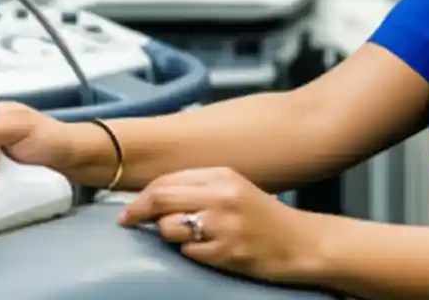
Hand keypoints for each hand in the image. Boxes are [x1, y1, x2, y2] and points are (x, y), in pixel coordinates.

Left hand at [119, 167, 326, 284]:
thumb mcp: (233, 189)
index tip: (129, 209)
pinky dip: (190, 253)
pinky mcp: (226, 251)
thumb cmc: (262, 217)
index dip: (142, 195)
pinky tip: (208, 251)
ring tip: (188, 237)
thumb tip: (154, 195)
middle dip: (138, 211)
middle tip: (128, 222)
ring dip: (168, 235)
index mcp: (222, 174)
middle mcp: (222, 195)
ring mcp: (224, 224)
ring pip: (169, 227)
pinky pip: (188, 252)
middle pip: (161, 198)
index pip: (167, 179)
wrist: (300, 243)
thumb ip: (199, 187)